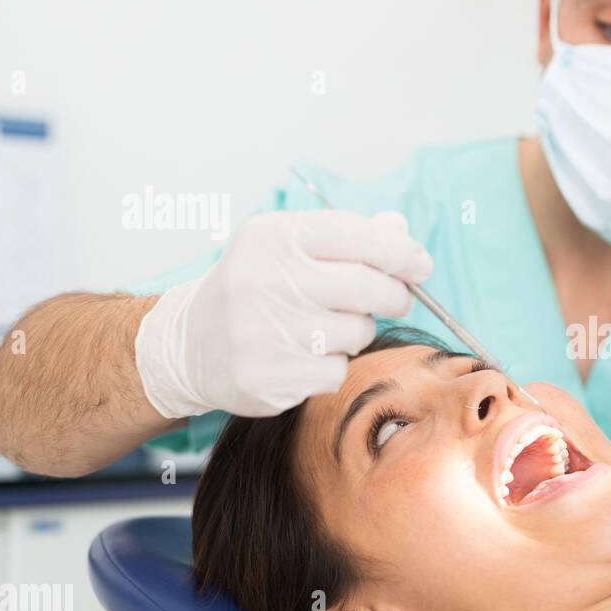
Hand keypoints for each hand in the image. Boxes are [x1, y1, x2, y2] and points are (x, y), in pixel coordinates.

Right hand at [135, 210, 431, 417]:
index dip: (401, 253)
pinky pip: (337, 371)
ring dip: (355, 333)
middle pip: (369, 288)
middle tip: (394, 299)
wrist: (190, 344)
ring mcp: (265, 332)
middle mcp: (266, 280)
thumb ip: (348, 237)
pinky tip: (300, 356)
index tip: (421, 265)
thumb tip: (400, 232)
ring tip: (321, 327)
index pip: (358, 237)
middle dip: (395, 295)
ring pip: (358, 333)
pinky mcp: (269, 378)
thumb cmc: (256, 288)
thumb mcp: (290, 248)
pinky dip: (331, 366)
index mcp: (274, 237)